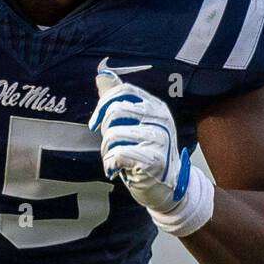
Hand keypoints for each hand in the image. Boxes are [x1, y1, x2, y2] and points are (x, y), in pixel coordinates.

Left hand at [89, 70, 190, 213]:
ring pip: (113, 135)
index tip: (95, 122)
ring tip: (119, 161)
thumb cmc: (147, 154)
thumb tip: (102, 76)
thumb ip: (118, 99)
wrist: (167, 187)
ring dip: (107, 152)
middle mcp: (160, 119)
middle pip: (115, 112)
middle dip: (106, 132)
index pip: (123, 91)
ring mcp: (159, 139)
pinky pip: (118, 154)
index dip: (103, 104)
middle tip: (113, 147)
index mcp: (156, 107)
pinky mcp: (154, 160)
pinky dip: (111, 164)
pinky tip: (118, 170)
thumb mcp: (135, 123)